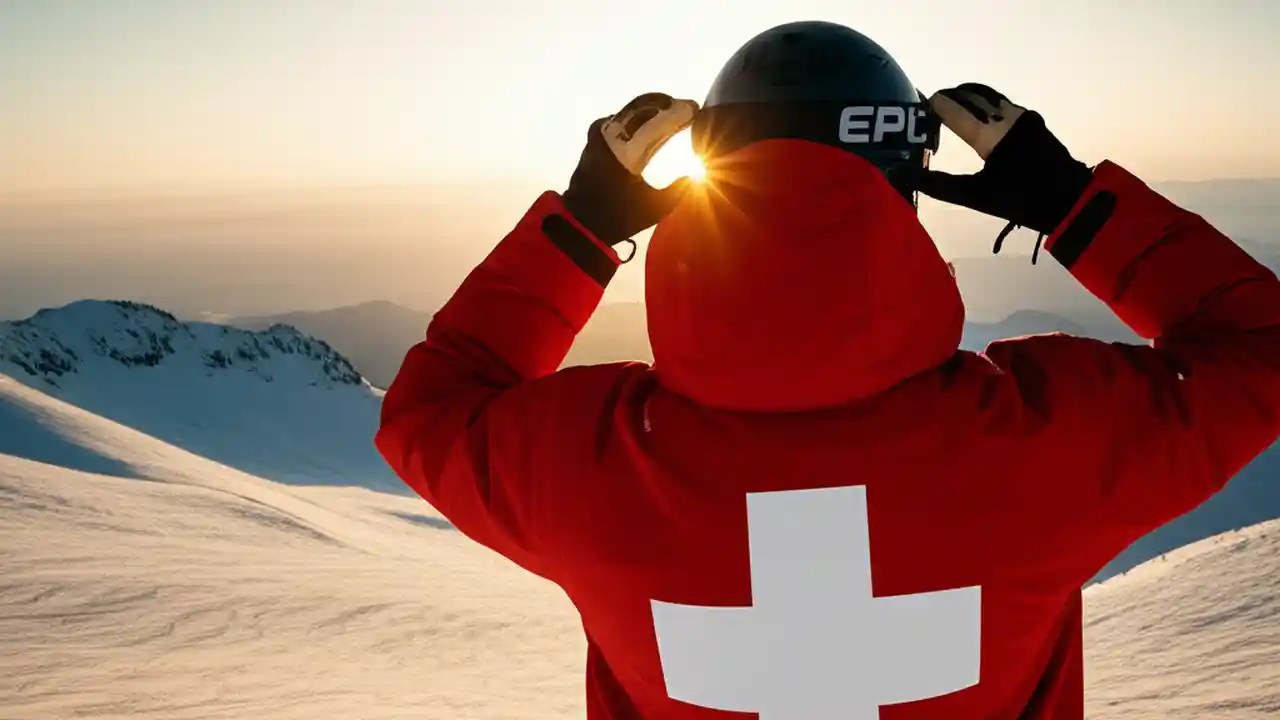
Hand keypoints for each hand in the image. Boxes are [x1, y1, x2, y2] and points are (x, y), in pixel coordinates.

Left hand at [563, 93, 698, 245]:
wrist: (581, 224)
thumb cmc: (618, 216)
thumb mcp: (654, 207)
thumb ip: (677, 190)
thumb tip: (694, 174)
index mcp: (621, 149)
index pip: (652, 118)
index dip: (673, 111)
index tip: (691, 107)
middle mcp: (606, 137)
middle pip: (637, 109)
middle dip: (660, 106)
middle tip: (679, 106)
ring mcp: (595, 138)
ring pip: (624, 114)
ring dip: (645, 110)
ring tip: (664, 110)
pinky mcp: (591, 144)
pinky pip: (615, 122)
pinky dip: (631, 120)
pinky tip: (643, 123)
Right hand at [918, 83, 1091, 234]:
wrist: (1070, 200)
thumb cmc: (1020, 200)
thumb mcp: (974, 196)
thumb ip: (937, 184)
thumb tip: (902, 174)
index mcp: (989, 132)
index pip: (951, 106)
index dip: (931, 106)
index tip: (916, 114)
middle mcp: (1005, 115)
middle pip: (967, 94)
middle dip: (946, 100)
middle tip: (928, 114)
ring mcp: (1020, 114)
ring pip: (984, 95)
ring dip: (964, 100)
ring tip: (948, 113)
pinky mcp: (1031, 120)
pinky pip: (997, 102)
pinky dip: (980, 105)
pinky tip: (974, 120)